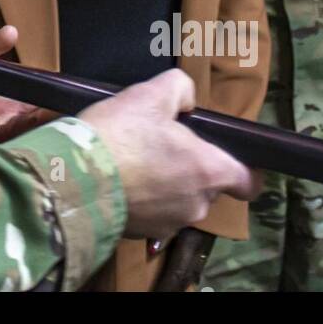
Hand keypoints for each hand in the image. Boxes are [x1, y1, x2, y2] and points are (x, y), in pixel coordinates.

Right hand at [78, 68, 260, 240]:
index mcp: (209, 170)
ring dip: (166, 185)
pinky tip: (122, 180)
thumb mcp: (150, 93)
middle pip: (208, 187)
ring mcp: (171, 223)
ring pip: (180, 201)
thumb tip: (187, 100)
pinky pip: (154, 214)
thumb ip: (180, 88)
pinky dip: (144, 200)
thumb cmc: (120, 135)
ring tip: (135, 162)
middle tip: (161, 145)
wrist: (74, 178)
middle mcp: (198, 204)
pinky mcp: (144, 234)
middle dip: (190, 168)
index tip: (226, 156)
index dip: (243, 168)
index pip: (248, 181)